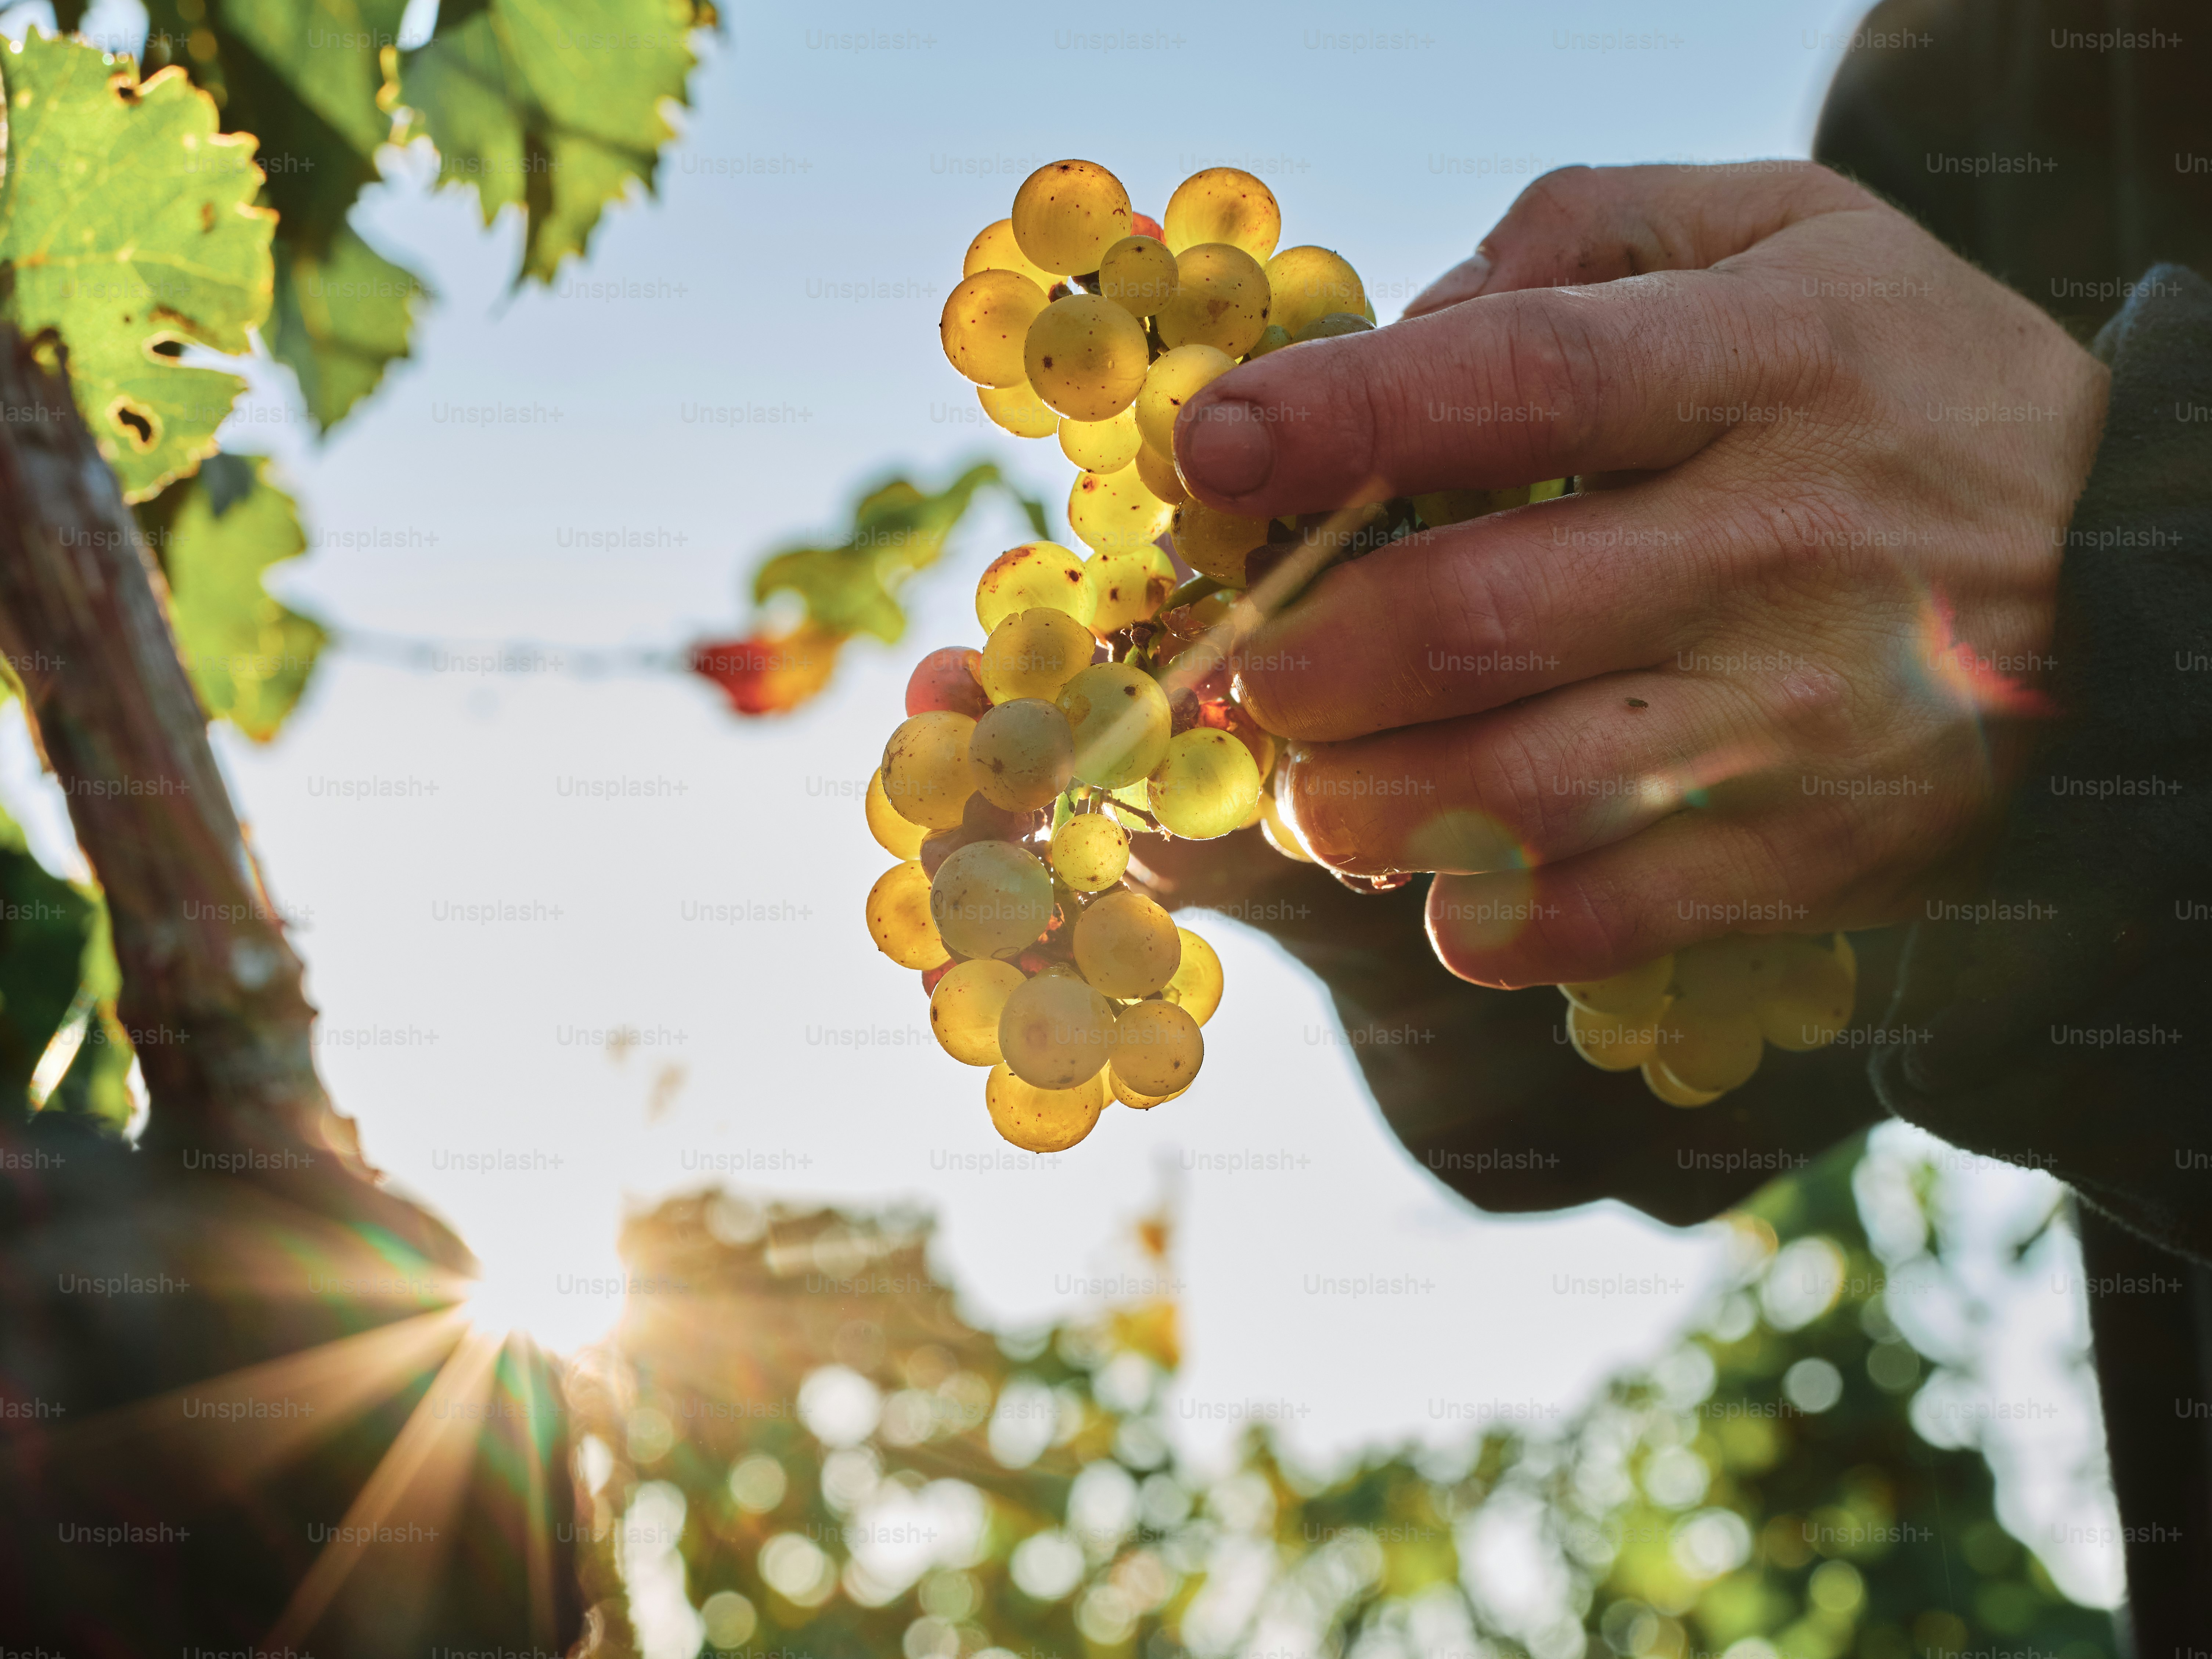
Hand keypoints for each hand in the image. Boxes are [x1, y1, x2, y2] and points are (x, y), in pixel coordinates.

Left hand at [1174, 162, 2109, 988]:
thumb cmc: (1898, 383)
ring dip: (1350, 805)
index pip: (1510, 387)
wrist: (2130, 561)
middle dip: (1299, 664)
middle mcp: (1779, 551)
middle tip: (1248, 671)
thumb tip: (1387, 339)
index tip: (1212, 448)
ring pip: (1500, 799)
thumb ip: (1570, 241)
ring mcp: (1797, 724)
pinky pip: (1584, 921)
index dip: (1335, 423)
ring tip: (1317, 781)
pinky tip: (1440, 876)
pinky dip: (1469, 918)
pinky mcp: (1808, 859)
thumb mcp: (1778, 234)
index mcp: (1765, 366)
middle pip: (1462, 622)